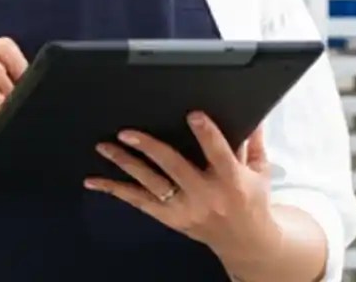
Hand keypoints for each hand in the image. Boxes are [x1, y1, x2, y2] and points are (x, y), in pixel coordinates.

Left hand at [84, 113, 282, 259]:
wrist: (245, 242)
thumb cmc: (251, 200)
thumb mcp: (259, 170)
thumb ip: (253, 141)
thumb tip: (253, 113)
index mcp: (232, 181)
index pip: (219, 154)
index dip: (206, 134)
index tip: (193, 114)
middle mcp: (205, 196)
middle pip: (174, 168)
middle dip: (150, 148)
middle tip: (128, 132)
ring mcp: (184, 209)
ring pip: (150, 184)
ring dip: (126, 164)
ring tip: (106, 147)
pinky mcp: (169, 218)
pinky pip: (138, 202)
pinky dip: (114, 190)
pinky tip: (95, 180)